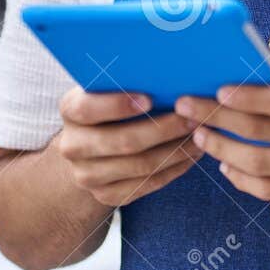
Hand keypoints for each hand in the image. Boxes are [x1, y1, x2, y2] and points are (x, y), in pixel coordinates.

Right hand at [54, 89, 202, 206]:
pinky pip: (147, 184)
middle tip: (191, 118)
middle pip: (123, 141)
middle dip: (163, 130)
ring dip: (175, 151)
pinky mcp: (106, 195)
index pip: (88, 109)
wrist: (88, 147)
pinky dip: (174, 169)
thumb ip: (126, 82)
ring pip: (140, 166)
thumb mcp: (106, 90)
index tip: (150, 98)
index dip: (118, 105)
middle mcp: (73, 146)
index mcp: (70, 111)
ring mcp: (87, 175)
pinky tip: (191, 155)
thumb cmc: (109, 106)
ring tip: (199, 135)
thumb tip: (169, 74)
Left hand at [174, 54, 269, 205]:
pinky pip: (269, 191)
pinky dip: (241, 179)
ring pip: (259, 165)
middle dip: (217, 119)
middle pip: (262, 133)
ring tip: (200, 135)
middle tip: (186, 108)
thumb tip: (238, 62)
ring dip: (221, 151)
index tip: (215, 90)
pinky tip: (225, 165)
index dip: (247, 97)